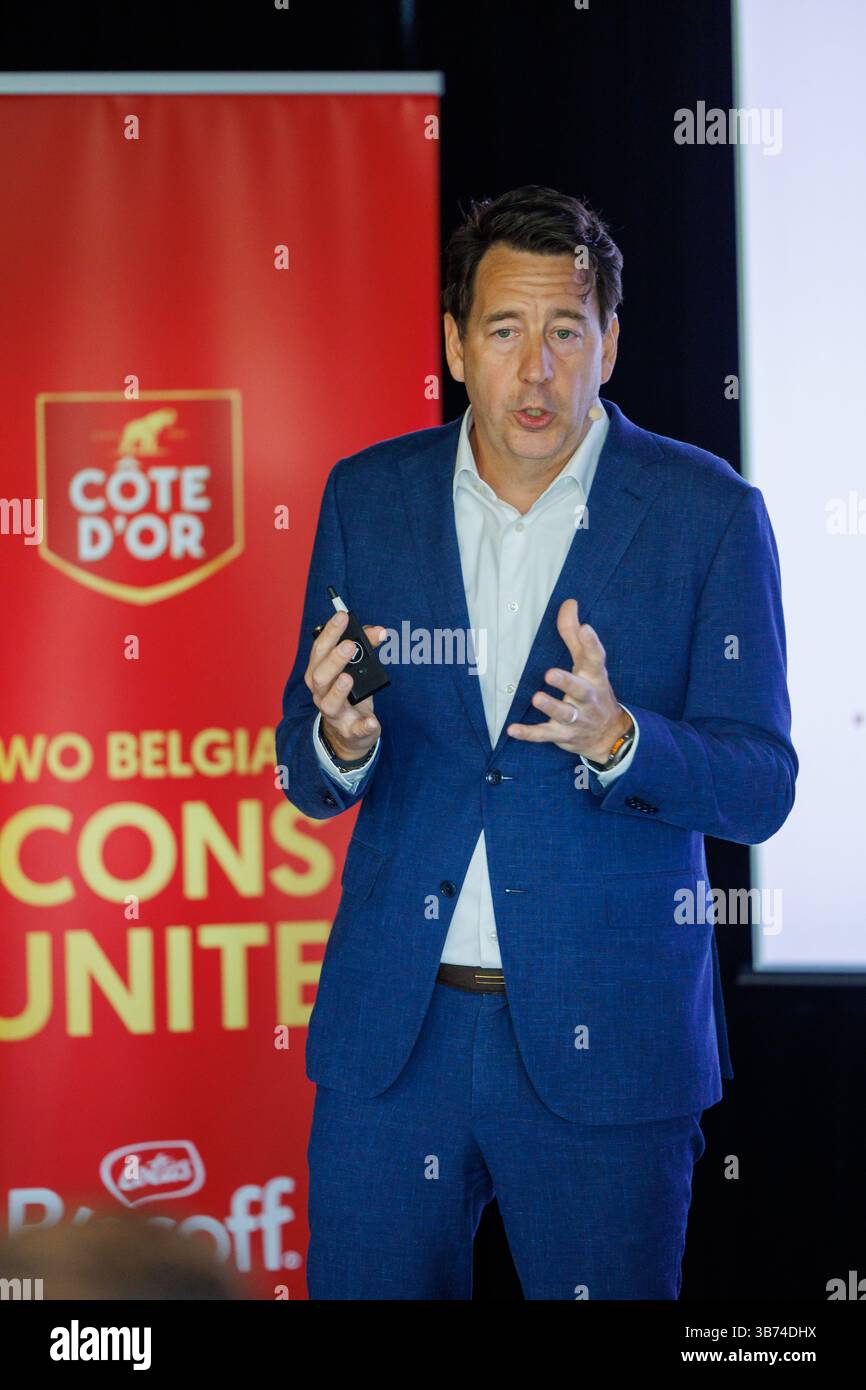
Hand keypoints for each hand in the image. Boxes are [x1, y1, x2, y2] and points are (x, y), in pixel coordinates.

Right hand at [305, 610, 385, 761]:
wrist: (348, 735)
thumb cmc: (349, 694)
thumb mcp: (355, 669)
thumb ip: (365, 647)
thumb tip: (380, 631)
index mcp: (319, 674)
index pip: (319, 651)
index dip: (330, 633)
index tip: (342, 616)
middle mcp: (321, 694)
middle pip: (320, 676)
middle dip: (334, 659)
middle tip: (349, 645)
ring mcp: (334, 714)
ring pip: (329, 703)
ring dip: (338, 689)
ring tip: (348, 677)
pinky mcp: (350, 731)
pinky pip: (355, 730)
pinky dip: (363, 725)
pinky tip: (371, 720)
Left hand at [506, 598, 630, 758]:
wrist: (609, 735)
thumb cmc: (594, 691)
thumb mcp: (588, 664)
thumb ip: (574, 635)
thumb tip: (569, 603)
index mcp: (594, 677)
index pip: (595, 658)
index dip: (591, 643)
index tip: (586, 628)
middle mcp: (587, 698)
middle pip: (580, 690)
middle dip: (567, 682)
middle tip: (550, 673)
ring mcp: (576, 719)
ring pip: (564, 714)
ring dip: (551, 707)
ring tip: (537, 698)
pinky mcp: (563, 735)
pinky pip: (545, 735)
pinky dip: (529, 734)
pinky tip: (512, 730)